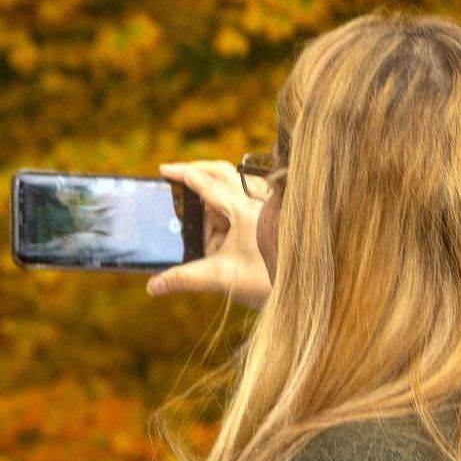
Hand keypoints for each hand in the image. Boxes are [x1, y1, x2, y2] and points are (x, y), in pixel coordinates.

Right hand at [146, 160, 270, 309]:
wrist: (307, 290)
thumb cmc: (269, 281)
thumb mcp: (221, 279)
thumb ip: (184, 279)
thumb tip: (154, 286)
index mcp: (243, 209)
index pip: (206, 183)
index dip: (182, 174)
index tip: (163, 170)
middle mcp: (257, 201)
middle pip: (222, 173)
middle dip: (198, 175)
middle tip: (177, 178)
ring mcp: (267, 206)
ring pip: (234, 190)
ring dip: (214, 204)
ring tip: (206, 234)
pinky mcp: (273, 216)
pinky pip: (245, 203)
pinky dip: (228, 214)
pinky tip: (224, 237)